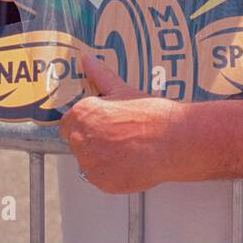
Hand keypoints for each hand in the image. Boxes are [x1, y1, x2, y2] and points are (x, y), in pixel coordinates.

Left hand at [59, 54, 180, 193]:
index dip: (87, 124)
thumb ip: (101, 76)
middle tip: (120, 135)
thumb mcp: (125, 90)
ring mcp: (90, 163)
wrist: (173, 139)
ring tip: (129, 149)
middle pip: (78, 143)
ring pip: (90, 162)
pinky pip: (101, 178)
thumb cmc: (152, 114)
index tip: (102, 124)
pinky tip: (132, 162)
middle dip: (95, 140)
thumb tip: (87, 60)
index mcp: (83, 114)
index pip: (69, 123)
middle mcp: (81, 139)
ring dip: (103, 158)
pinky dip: (114, 173)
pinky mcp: (102, 181)